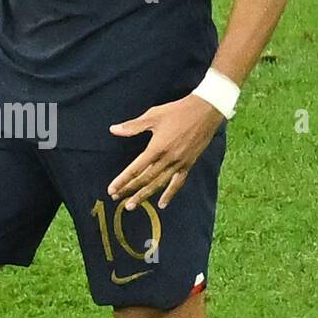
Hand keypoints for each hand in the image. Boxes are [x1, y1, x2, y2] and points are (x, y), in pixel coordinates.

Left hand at [107, 94, 224, 209]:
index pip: (136, 169)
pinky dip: (169, 194)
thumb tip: (113, 130)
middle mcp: (167, 159)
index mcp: (157, 148)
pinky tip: (162, 204)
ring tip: (131, 205)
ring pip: (159, 184)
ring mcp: (179, 163)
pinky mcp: (188, 164)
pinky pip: (178, 183)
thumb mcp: (153, 115)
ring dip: (144, 195)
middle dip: (129, 190)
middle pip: (145, 179)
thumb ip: (133, 126)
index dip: (123, 180)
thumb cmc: (177, 111)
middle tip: (116, 198)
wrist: (205, 111)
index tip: (111, 189)